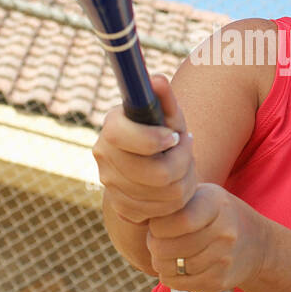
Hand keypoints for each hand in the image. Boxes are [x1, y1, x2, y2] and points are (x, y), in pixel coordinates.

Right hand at [93, 73, 197, 224]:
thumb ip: (165, 98)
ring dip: (186, 178)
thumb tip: (157, 81)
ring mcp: (111, 185)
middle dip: (182, 162)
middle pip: (156, 173)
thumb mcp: (167, 115)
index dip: (154, 139)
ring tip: (186, 164)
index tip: (173, 136)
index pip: (123, 136)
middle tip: (186, 149)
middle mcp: (104, 157)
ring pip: (166, 194)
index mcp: (111, 127)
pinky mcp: (123, 208)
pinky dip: (178, 198)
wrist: (150, 166)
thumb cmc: (161, 131)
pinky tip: (177, 183)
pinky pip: (164, 211)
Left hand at [146, 184, 266, 291]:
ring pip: (173, 268)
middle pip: (170, 247)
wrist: (258, 244)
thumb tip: (141, 211)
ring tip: (166, 255)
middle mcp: (224, 231)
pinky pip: (181, 284)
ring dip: (161, 264)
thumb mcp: (204, 196)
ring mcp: (224, 258)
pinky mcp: (220, 280)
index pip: (178, 220)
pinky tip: (176, 269)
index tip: (156, 226)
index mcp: (216, 203)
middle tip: (154, 244)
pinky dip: (171, 278)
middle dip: (154, 247)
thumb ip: (178, 201)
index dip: (158, 227)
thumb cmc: (219, 216)